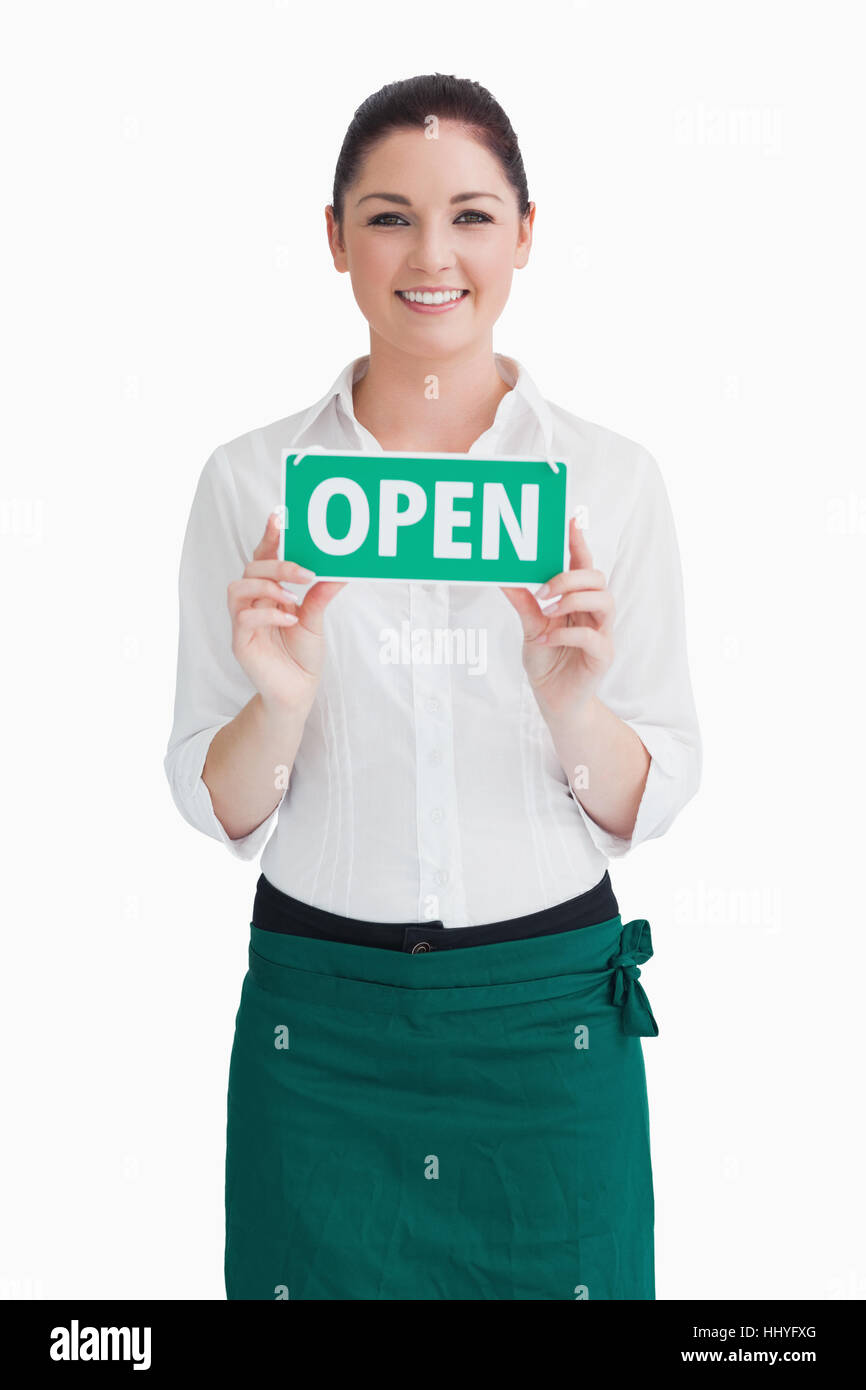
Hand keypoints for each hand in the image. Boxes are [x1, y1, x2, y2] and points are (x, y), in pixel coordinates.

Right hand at [228, 512, 345, 712]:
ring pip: (238, 588)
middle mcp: (252, 602)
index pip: (262, 557)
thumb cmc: (303, 655)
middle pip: (250, 568)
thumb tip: (339, 570)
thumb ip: (320, 595)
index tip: (279, 516)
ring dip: (266, 585)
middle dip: (277, 564)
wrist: (298, 691)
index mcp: (269, 592)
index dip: (268, 536)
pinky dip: (268, 614)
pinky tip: (289, 619)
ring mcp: (243, 622)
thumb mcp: (316, 620)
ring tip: (292, 597)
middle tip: (304, 571)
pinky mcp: (240, 642)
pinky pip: (245, 617)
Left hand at [500, 516, 614, 718]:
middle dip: (571, 577)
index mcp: (578, 600)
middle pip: (597, 579)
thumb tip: (504, 577)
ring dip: (574, 599)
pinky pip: (592, 636)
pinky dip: (567, 633)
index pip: (584, 564)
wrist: (553, 699)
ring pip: (603, 601)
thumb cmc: (547, 660)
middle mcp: (594, 613)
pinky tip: (546, 638)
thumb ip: (524, 603)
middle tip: (543, 589)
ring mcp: (602, 633)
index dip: (580, 542)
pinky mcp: (602, 655)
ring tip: (548, 609)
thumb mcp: (530, 628)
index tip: (570, 521)